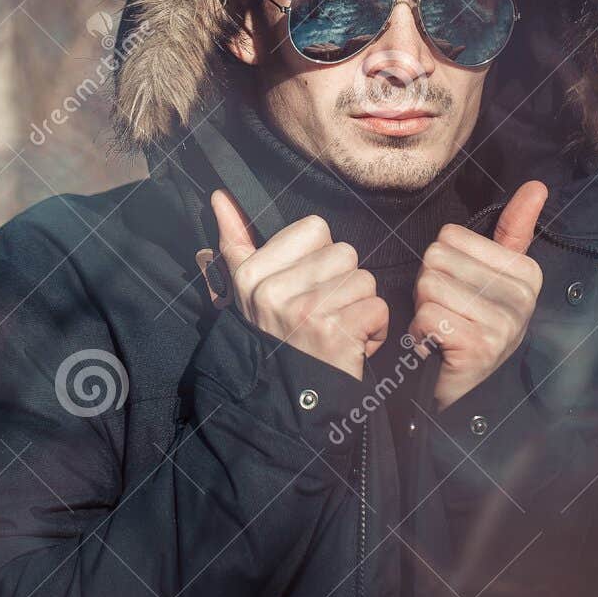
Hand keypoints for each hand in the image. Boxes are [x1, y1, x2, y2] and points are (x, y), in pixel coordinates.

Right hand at [212, 189, 386, 381]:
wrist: (284, 401)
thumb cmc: (273, 337)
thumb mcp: (246, 289)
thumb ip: (235, 239)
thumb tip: (220, 195)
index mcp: (252, 273)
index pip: (315, 228)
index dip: (319, 257)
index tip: (304, 286)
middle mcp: (273, 291)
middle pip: (344, 253)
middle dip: (343, 283)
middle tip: (322, 314)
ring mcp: (304, 313)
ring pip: (364, 280)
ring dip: (359, 307)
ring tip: (336, 329)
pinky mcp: (335, 334)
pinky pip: (377, 308)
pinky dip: (374, 330)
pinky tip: (352, 345)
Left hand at [408, 180, 548, 410]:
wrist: (461, 392)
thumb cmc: (470, 327)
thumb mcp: (493, 276)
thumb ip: (512, 230)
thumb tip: (537, 186)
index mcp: (527, 273)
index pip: (449, 237)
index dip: (442, 265)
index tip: (460, 293)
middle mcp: (522, 297)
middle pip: (436, 259)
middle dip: (428, 287)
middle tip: (447, 314)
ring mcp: (504, 323)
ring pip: (428, 286)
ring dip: (422, 311)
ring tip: (443, 330)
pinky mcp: (479, 346)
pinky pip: (426, 316)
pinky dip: (421, 333)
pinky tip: (438, 347)